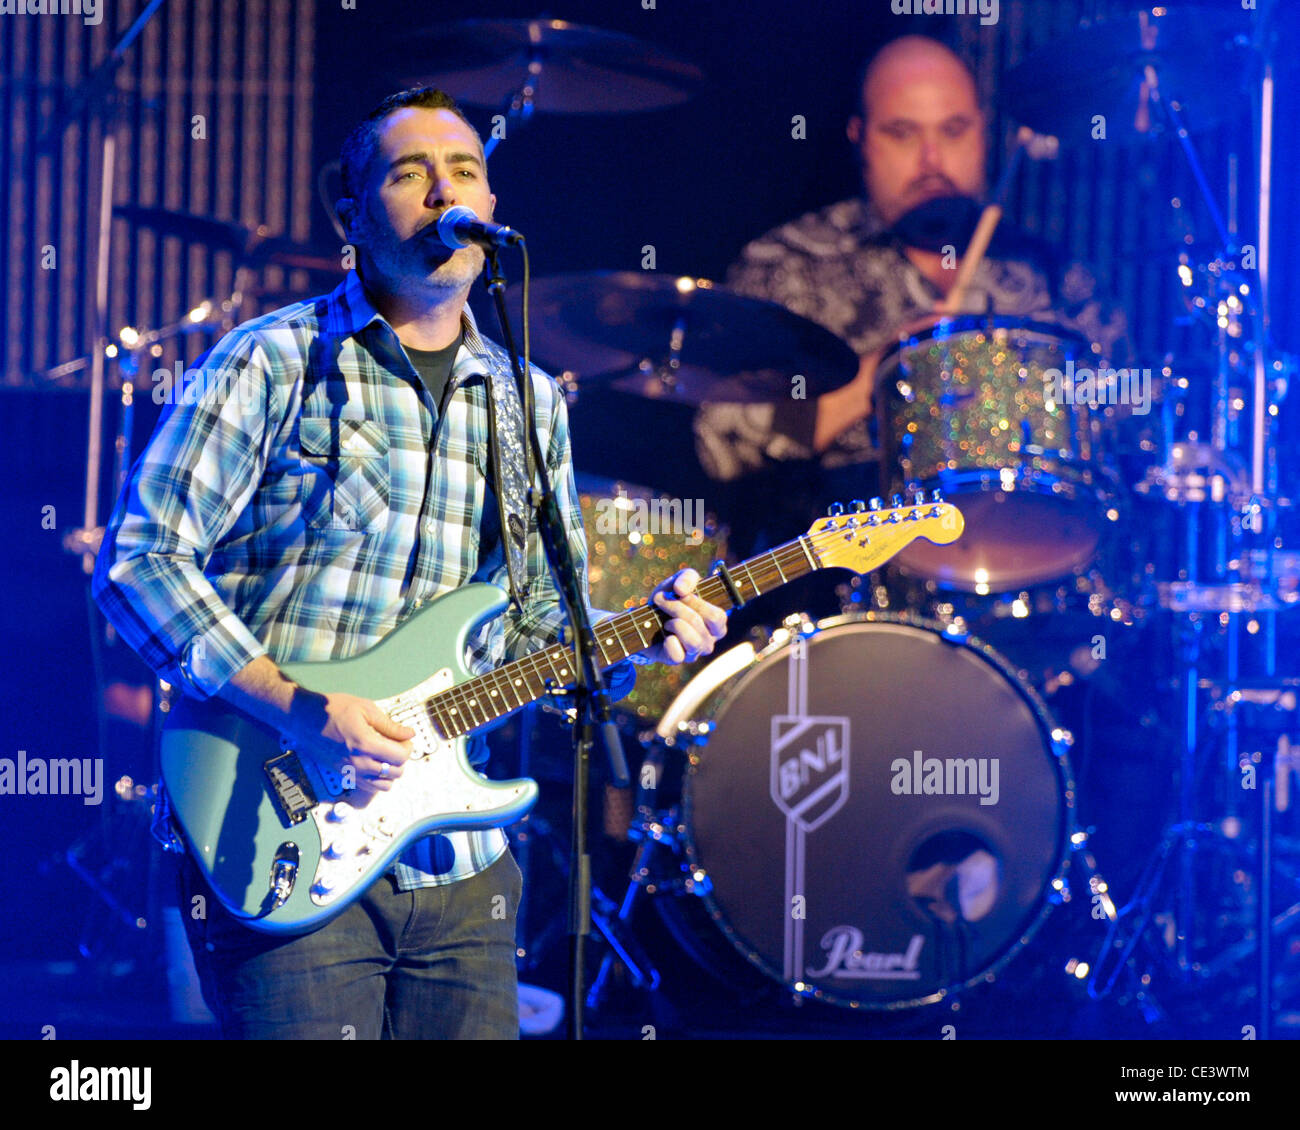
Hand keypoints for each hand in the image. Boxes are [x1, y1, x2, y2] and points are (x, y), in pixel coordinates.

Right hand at [288, 690, 414, 797]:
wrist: (304, 718)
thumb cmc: (331, 710)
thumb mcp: (365, 709)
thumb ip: (389, 725)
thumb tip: (409, 733)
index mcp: (365, 744)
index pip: (400, 757)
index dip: (407, 747)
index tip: (405, 738)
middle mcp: (358, 762)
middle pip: (395, 773)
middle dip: (401, 759)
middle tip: (397, 744)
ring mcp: (350, 772)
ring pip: (384, 785)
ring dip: (391, 772)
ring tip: (386, 755)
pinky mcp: (343, 775)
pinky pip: (369, 787)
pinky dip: (378, 779)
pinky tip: (375, 763)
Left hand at [641, 568, 727, 665]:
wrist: (645, 618)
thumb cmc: (669, 599)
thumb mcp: (679, 582)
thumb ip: (687, 578)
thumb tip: (682, 589)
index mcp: (716, 623)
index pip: (717, 616)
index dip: (697, 602)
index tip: (677, 591)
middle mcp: (709, 640)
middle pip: (701, 624)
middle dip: (678, 609)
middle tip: (661, 600)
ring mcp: (694, 652)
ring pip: (693, 641)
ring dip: (675, 624)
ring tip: (665, 620)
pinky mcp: (677, 659)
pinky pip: (678, 654)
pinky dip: (669, 642)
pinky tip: (664, 635)